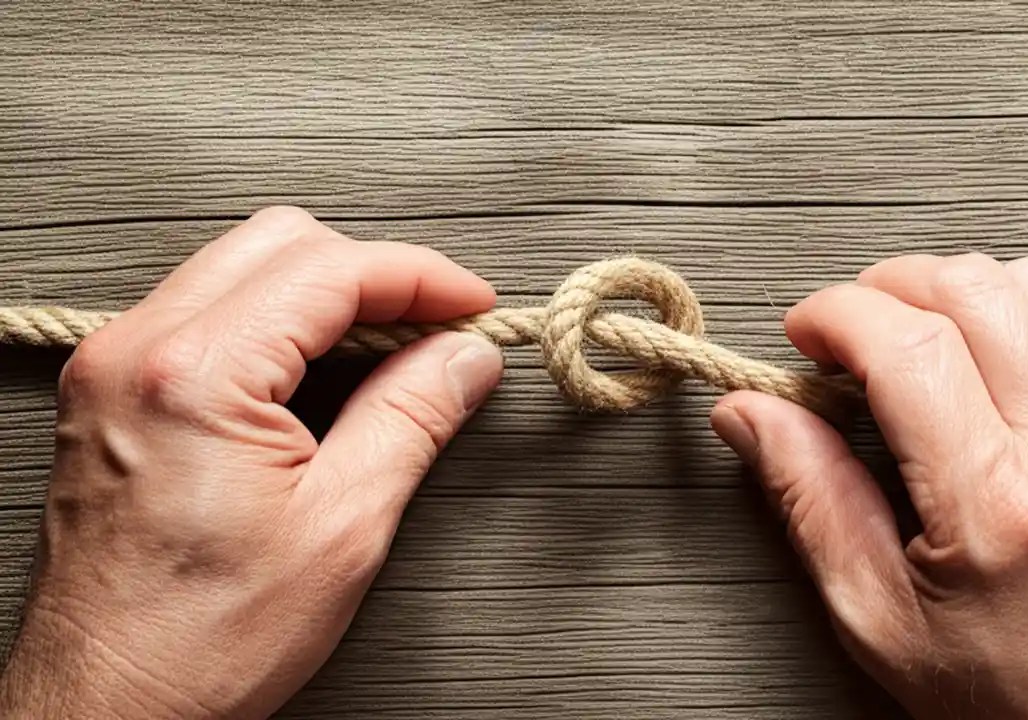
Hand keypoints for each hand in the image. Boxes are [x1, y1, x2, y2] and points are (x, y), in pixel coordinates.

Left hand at [0, 207, 503, 718]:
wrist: (106, 706)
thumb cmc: (199, 641)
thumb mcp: (342, 527)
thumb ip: (411, 417)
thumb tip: (462, 357)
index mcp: (195, 375)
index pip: (332, 269)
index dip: (422, 278)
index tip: (473, 306)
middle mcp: (137, 352)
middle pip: (282, 242)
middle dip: (376, 273)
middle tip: (439, 325)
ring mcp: (113, 369)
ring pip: (242, 267)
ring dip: (328, 293)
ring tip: (393, 351)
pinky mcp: (111, 394)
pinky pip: (207, 312)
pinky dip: (279, 321)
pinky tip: (324, 371)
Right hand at [711, 253, 1027, 718]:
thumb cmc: (1022, 704)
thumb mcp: (881, 621)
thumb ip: (810, 501)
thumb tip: (753, 416)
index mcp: (996, 506)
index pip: (905, 343)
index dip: (834, 315)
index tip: (805, 335)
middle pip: (970, 288)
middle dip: (886, 287)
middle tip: (848, 334)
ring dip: (959, 288)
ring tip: (919, 338)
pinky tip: (999, 349)